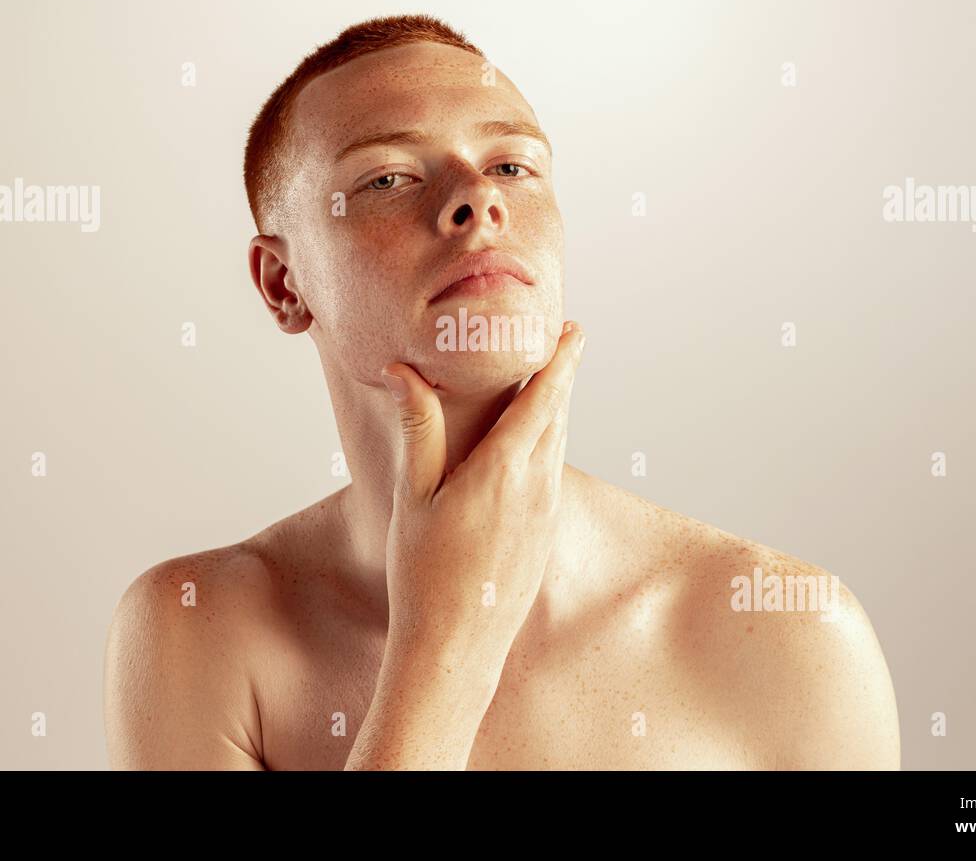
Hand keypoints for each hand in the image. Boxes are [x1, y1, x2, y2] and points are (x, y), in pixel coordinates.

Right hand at [378, 321, 585, 665]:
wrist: (456, 647)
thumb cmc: (423, 573)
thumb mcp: (413, 496)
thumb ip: (418, 429)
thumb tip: (402, 371)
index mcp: (504, 469)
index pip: (544, 398)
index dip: (560, 360)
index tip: (572, 329)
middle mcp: (537, 487)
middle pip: (560, 415)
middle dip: (563, 376)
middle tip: (564, 339)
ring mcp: (546, 513)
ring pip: (560, 444)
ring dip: (559, 409)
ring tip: (551, 381)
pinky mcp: (545, 535)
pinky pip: (554, 473)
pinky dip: (550, 444)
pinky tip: (534, 444)